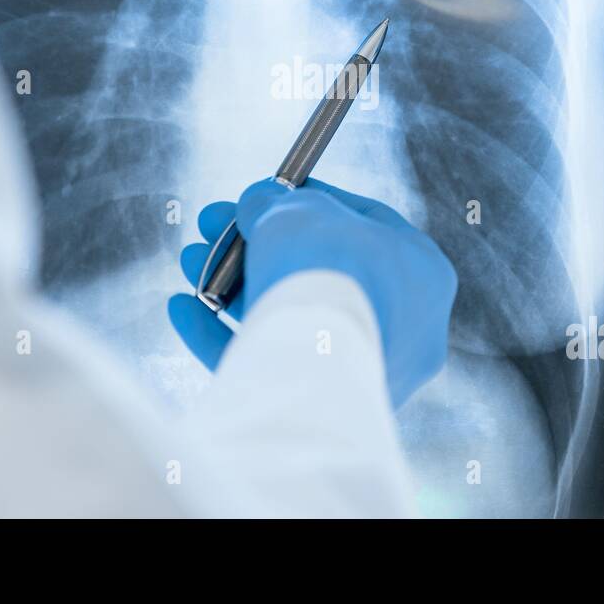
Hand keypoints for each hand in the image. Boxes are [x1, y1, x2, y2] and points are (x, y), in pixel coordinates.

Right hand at [168, 178, 456, 406]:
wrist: (319, 358)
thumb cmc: (325, 269)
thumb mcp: (297, 210)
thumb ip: (277, 202)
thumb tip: (257, 202)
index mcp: (422, 271)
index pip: (363, 223)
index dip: (307, 201)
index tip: (264, 195)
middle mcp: (405, 325)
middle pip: (319, 272)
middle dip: (255, 248)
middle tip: (212, 229)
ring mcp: (366, 369)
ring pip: (290, 318)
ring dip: (231, 288)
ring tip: (189, 263)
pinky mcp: (323, 408)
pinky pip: (269, 363)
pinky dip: (223, 336)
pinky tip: (181, 309)